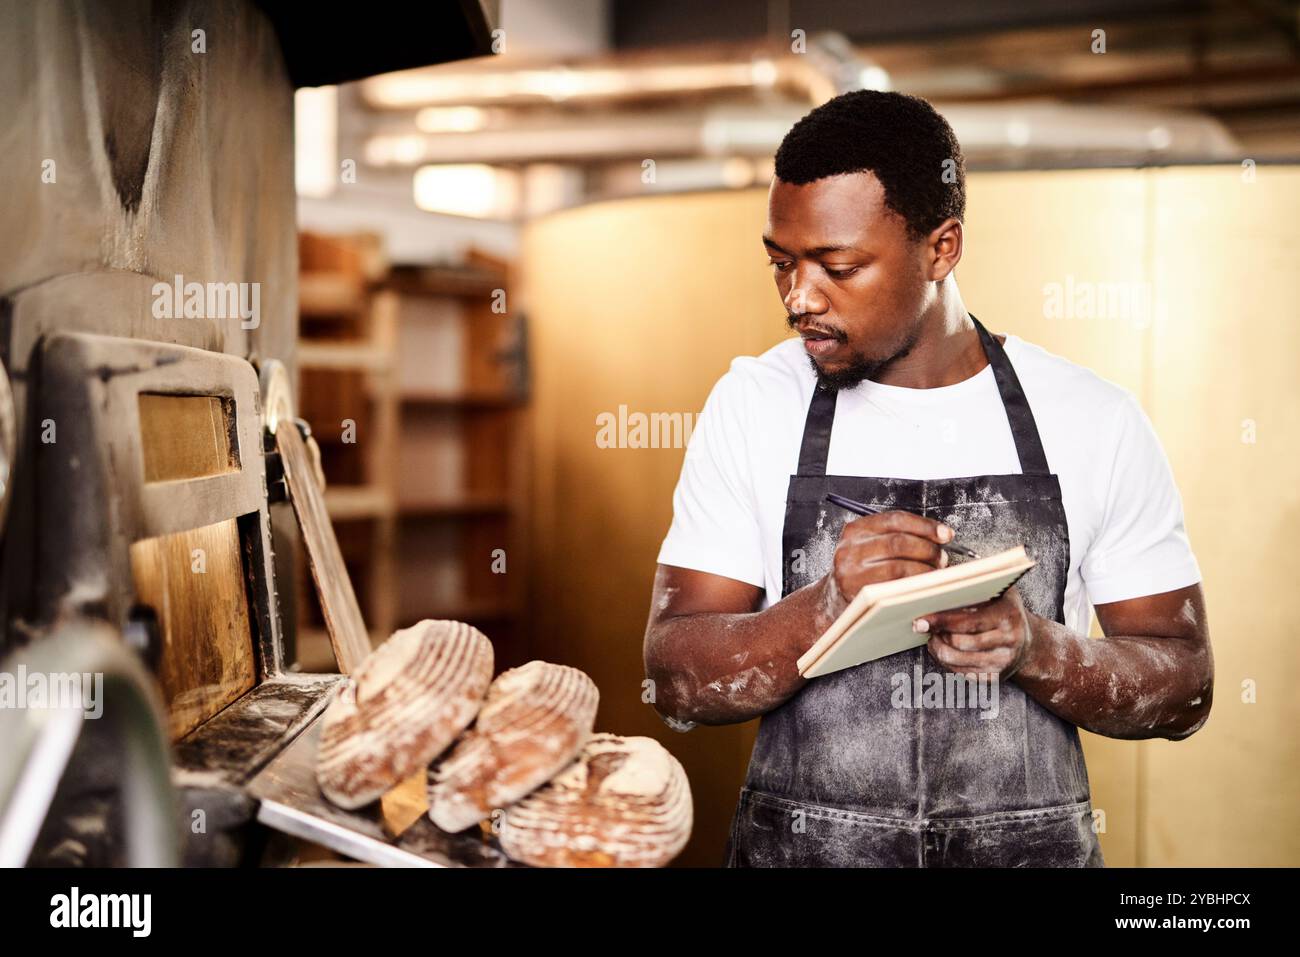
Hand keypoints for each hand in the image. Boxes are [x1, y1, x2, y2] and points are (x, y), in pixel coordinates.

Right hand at [821, 510, 952, 617]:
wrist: (832, 600)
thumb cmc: (860, 571)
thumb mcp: (869, 546)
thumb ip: (895, 536)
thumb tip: (939, 535)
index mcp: (856, 530)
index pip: (895, 520)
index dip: (925, 526)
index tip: (945, 534)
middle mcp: (850, 548)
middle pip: (898, 542)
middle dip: (927, 550)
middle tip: (942, 558)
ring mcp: (851, 573)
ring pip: (898, 567)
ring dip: (924, 570)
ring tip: (935, 574)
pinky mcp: (856, 594)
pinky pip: (893, 589)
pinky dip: (914, 587)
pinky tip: (923, 587)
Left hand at [915, 585, 1033, 678]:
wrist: (1028, 643)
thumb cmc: (1004, 610)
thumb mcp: (997, 592)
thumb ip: (973, 586)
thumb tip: (936, 583)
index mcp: (1008, 615)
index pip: (968, 621)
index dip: (941, 621)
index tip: (920, 620)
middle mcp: (1009, 641)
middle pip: (959, 643)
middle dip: (937, 635)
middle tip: (922, 626)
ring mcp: (1003, 662)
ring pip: (956, 659)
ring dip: (937, 648)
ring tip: (932, 637)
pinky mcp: (994, 678)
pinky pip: (960, 673)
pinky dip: (945, 661)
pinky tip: (943, 649)